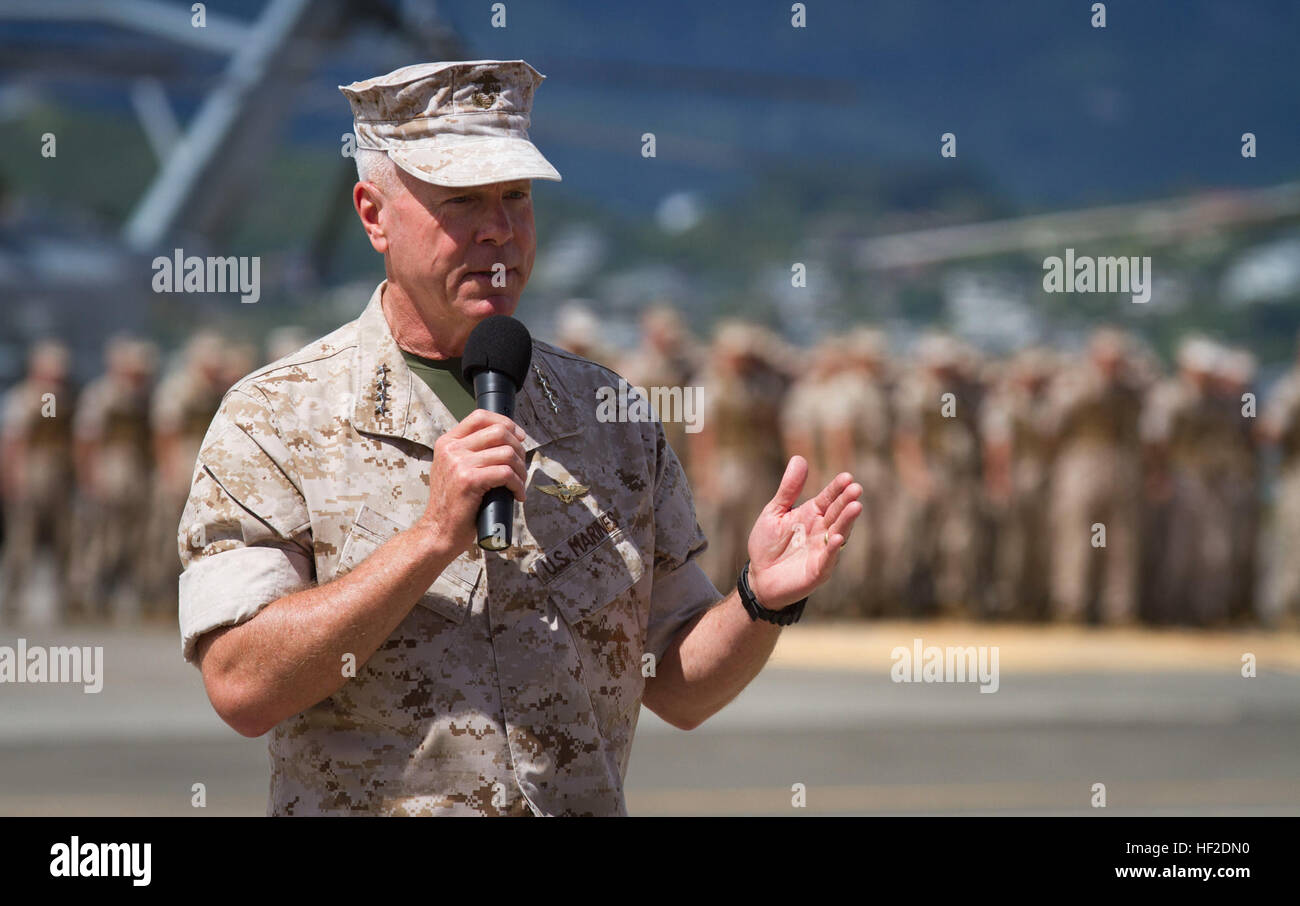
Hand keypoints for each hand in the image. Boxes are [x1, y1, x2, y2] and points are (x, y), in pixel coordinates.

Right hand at [417, 409, 527, 555]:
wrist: (439, 530)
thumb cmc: (453, 503)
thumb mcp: (453, 469)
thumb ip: (470, 452)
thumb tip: (507, 439)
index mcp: (447, 442)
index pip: (480, 417)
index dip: (506, 423)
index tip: (519, 437)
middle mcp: (451, 449)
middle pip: (499, 431)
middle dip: (519, 449)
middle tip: (521, 467)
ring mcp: (459, 464)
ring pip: (507, 453)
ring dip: (521, 470)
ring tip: (519, 484)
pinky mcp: (469, 480)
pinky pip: (506, 473)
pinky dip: (518, 485)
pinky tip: (517, 495)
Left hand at [746, 456, 862, 609]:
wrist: (759, 577)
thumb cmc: (768, 544)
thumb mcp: (775, 512)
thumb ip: (788, 489)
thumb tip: (799, 458)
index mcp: (812, 514)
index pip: (829, 498)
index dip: (837, 488)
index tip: (847, 477)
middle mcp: (822, 530)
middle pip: (837, 513)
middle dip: (846, 501)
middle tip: (856, 488)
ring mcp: (823, 550)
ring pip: (838, 533)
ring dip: (847, 521)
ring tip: (855, 507)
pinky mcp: (819, 570)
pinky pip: (828, 558)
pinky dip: (832, 549)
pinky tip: (837, 537)